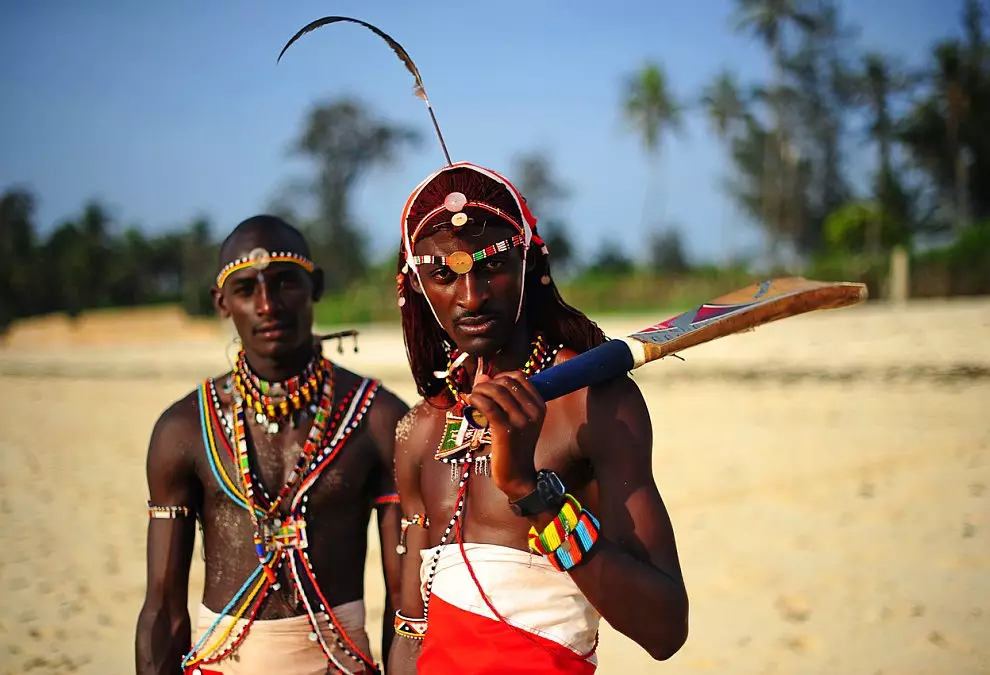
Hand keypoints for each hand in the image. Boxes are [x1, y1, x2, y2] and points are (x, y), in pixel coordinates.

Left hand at [465, 371, 545, 499]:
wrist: (518, 474)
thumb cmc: (515, 445)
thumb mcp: (518, 419)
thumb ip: (504, 397)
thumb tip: (482, 376)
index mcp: (539, 405)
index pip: (520, 376)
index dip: (500, 376)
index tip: (490, 385)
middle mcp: (533, 411)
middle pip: (506, 382)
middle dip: (487, 383)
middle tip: (477, 391)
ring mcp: (520, 421)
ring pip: (496, 391)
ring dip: (479, 390)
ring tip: (472, 396)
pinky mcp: (505, 431)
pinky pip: (488, 406)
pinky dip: (475, 400)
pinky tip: (469, 402)